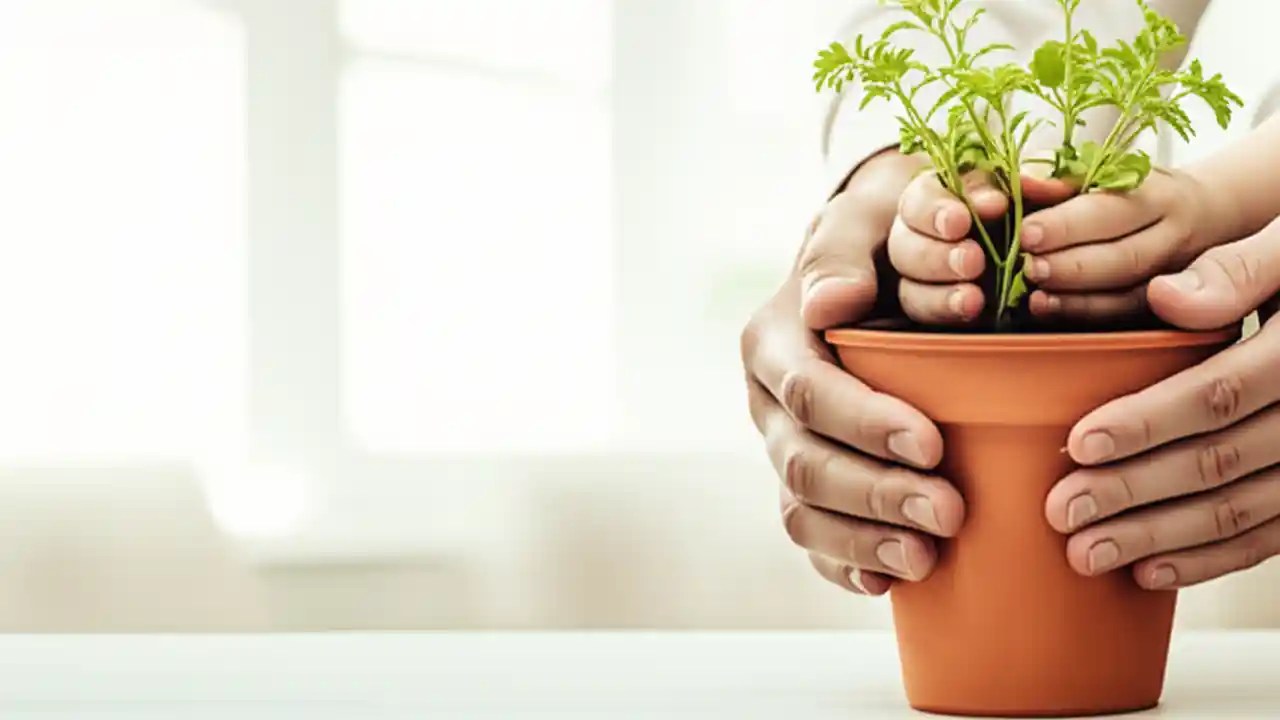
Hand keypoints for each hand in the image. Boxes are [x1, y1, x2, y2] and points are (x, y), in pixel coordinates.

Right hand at [741, 150, 965, 595]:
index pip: (806, 392)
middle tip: (950, 511)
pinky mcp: (807, 487)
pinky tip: (889, 582)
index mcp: (772, 342)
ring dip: (864, 539)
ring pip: (803, 511)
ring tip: (927, 557)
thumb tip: (829, 303)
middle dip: (875, 492)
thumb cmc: (880, 244)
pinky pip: (812, 540)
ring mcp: (783, 450)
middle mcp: (767, 403)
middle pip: (805, 463)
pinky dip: (847, 565)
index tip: (932, 444)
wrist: (873, 272)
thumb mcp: (863, 224)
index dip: (864, 424)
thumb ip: (842, 251)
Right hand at [888, 171, 1074, 324]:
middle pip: (904, 247)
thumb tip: (1033, 184)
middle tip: (972, 261)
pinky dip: (945, 311)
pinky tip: (970, 309)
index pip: (918, 201)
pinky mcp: (935, 303)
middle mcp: (916, 235)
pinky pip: (924, 312)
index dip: (935, 211)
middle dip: (938, 256)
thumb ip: (1025, 184)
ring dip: (939, 294)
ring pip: (909, 286)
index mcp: (931, 197)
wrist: (1015, 238)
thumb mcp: (1019, 188)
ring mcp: (922, 274)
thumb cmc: (1014, 204)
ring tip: (972, 298)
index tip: (961, 220)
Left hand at [1021, 168, 1226, 323]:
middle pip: (1125, 257)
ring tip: (1035, 295)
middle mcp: (1173, 236)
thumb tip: (1022, 181)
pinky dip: (1085, 314)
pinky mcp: (1166, 303)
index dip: (1068, 225)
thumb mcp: (1108, 171)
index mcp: (1158, 193)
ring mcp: (1174, 274)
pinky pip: (1126, 314)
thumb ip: (1061, 180)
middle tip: (1029, 267)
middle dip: (1072, 266)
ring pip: (1128, 293)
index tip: (1028, 232)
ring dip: (1076, 298)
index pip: (1112, 211)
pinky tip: (1049, 309)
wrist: (1205, 213)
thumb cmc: (1135, 190)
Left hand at [1045, 219, 1279, 588]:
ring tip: (1084, 552)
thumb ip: (1238, 271)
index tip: (1081, 442)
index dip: (1149, 421)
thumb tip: (1171, 297)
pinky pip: (1268, 534)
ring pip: (1240, 509)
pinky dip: (1208, 558)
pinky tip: (1148, 571)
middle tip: (1062, 511)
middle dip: (1134, 492)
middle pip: (1220, 462)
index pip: (1221, 393)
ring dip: (1158, 537)